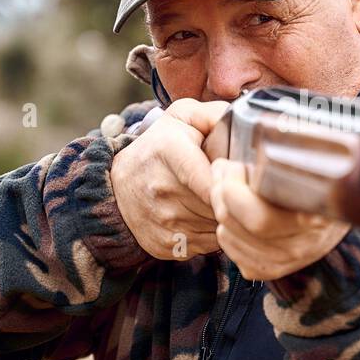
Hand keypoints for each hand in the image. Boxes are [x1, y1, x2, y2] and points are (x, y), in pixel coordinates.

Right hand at [112, 98, 229, 260]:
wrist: (118, 185)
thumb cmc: (159, 148)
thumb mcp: (182, 117)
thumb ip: (214, 114)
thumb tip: (241, 124)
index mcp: (169, 150)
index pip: (213, 179)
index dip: (234, 181)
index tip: (241, 177)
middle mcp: (162, 188)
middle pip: (220, 203)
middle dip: (234, 196)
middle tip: (235, 186)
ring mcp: (163, 221)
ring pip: (218, 226)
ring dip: (226, 215)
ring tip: (218, 199)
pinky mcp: (165, 246)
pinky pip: (209, 244)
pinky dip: (214, 232)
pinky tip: (205, 216)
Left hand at [209, 158, 351, 280]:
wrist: (344, 207)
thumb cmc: (324, 173)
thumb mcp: (317, 155)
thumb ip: (298, 145)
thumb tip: (271, 130)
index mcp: (316, 218)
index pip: (261, 218)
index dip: (236, 188)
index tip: (236, 164)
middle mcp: (302, 246)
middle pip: (239, 224)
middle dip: (222, 191)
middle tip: (225, 168)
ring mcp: (285, 262)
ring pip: (228, 236)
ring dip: (221, 207)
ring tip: (231, 186)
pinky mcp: (267, 270)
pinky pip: (229, 249)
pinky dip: (226, 228)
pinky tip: (239, 211)